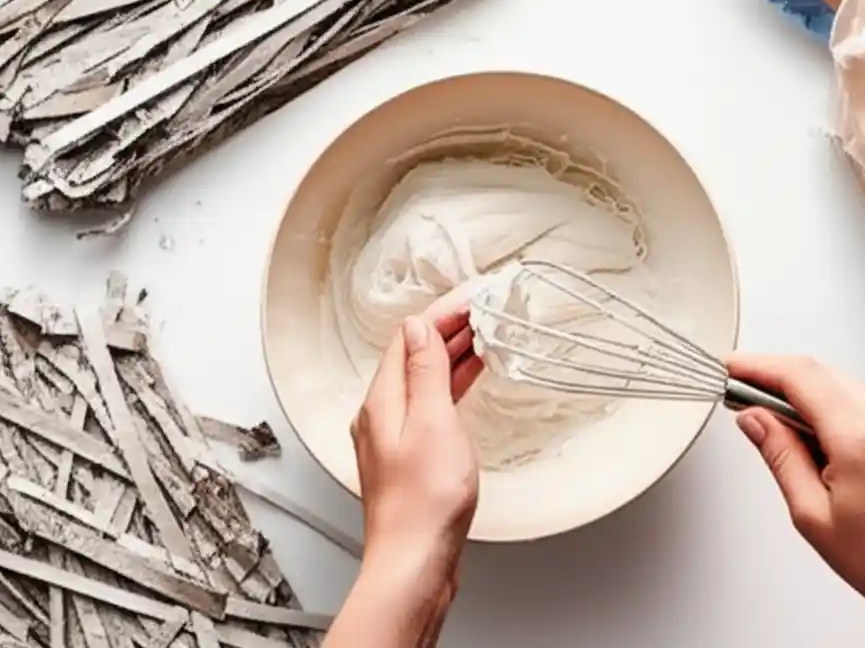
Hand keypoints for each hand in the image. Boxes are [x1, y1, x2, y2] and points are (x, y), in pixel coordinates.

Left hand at [327, 293, 482, 647]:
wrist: (413, 564)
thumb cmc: (424, 504)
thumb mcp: (433, 423)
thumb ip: (426, 373)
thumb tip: (418, 329)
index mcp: (382, 402)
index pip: (408, 337)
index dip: (441, 313)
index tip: (473, 299)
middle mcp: (380, 416)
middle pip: (412, 357)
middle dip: (447, 330)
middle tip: (484, 313)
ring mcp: (392, 439)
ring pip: (421, 382)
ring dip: (450, 357)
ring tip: (483, 339)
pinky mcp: (408, 460)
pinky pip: (428, 406)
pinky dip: (449, 387)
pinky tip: (465, 387)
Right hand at [729, 355, 864, 646]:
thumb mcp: (813, 514)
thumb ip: (780, 456)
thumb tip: (755, 421)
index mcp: (861, 437)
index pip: (800, 375)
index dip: (758, 367)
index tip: (732, 369)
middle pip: (819, 372)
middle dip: (776, 380)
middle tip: (744, 400)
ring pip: (840, 384)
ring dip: (804, 395)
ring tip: (780, 431)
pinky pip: (861, 400)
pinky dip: (831, 407)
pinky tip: (816, 438)